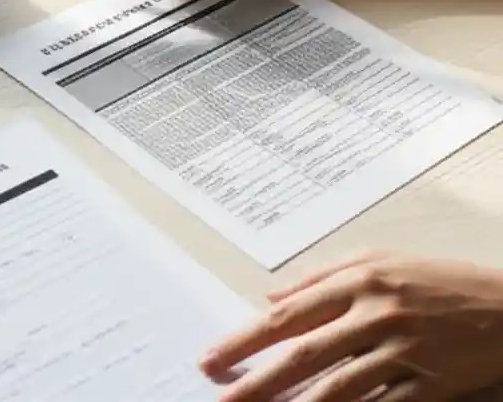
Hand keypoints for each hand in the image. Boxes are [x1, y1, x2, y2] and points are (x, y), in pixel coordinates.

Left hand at [201, 250, 502, 401]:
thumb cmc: (438, 281)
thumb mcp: (379, 261)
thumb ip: (321, 278)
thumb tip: (270, 296)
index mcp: (357, 282)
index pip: (287, 316)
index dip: (244, 340)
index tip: (210, 359)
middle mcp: (375, 314)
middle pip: (303, 355)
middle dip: (256, 381)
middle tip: (220, 398)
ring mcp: (404, 350)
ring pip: (338, 386)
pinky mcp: (432, 381)